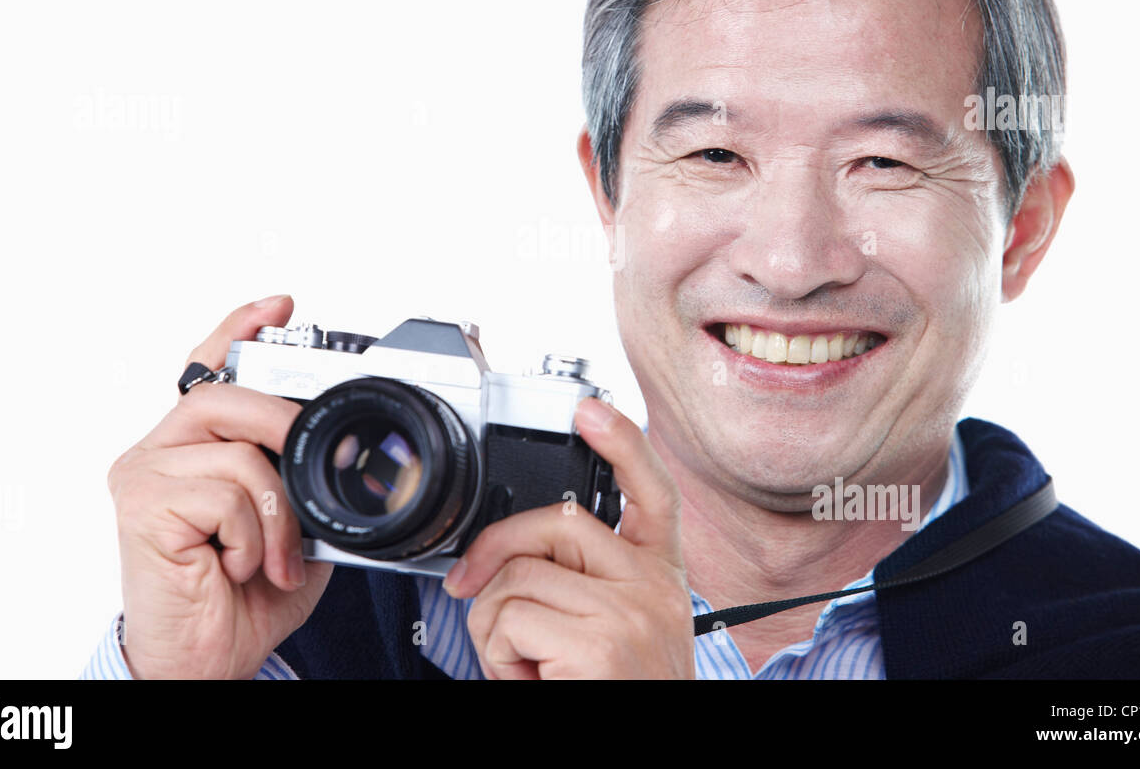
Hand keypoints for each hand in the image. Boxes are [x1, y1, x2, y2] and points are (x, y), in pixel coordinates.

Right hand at [107, 295, 334, 678]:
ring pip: (238, 452)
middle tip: (305, 476)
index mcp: (193, 446)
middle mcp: (160, 451)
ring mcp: (145, 474)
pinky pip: (225, 494)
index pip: (208, 369)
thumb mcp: (293, 526)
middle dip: (282, 426)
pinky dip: (251, 536)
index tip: (280, 304)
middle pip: (227, 396)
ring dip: (277, 512)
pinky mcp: (142, 506)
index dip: (239, 330)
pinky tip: (234, 566)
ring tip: (272, 556)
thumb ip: (303, 480)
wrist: (208, 661)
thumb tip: (347, 454)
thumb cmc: (243, 595)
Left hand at [445, 397, 694, 678]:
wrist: (648, 762)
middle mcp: (655, 588)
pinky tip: (530, 684)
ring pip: (517, 577)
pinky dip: (497, 659)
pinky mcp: (600, 644)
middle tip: (479, 600)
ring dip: (495, 630)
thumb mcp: (615, 633)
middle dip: (497, 556)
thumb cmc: (614, 695)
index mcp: (660, 579)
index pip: (654, 492)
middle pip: (555, 522)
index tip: (591, 406)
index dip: (623, 441)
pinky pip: (508, 619)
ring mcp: (631, 613)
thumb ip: (583, 584)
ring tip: (528, 669)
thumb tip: (505, 556)